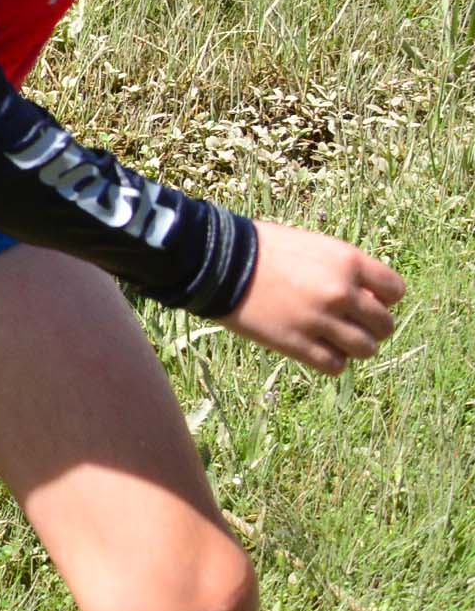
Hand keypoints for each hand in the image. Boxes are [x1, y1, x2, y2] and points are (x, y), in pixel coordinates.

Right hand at [221, 219, 404, 373]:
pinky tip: (315, 347)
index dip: (383, 297)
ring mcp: (320, 320)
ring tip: (333, 337)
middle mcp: (341, 292)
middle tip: (349, 322)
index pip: (396, 290)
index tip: (365, 299)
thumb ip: (342, 269)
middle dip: (371, 326)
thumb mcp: (311, 245)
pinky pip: (336, 365)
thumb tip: (366, 297)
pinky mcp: (298, 344)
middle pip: (385, 325)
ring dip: (353, 346)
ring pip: (366, 349)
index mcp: (346, 261)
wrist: (215, 261)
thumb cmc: (260, 247)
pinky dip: (331, 360)